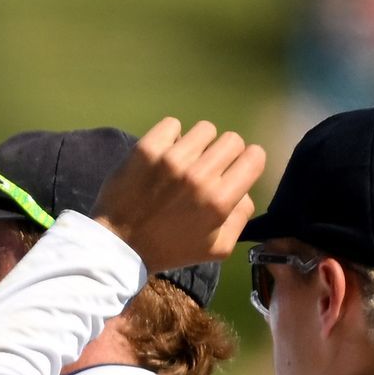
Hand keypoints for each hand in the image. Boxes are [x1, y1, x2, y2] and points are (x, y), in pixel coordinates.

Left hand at [91, 118, 266, 272]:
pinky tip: (163, 155)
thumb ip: (240, 217)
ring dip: (198, 144)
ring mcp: (172, 160)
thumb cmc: (169, 249)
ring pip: (205, 129)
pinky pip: (172, 124)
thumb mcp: (216, 248)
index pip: (254, 156)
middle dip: (224, 153)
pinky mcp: (147, 149)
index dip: (247, 162)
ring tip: (183, 162)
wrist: (119, 245)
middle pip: (232, 139)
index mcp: (219, 201)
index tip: (233, 170)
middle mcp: (199, 176)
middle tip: (207, 168)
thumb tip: (244, 190)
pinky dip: (171, 137)